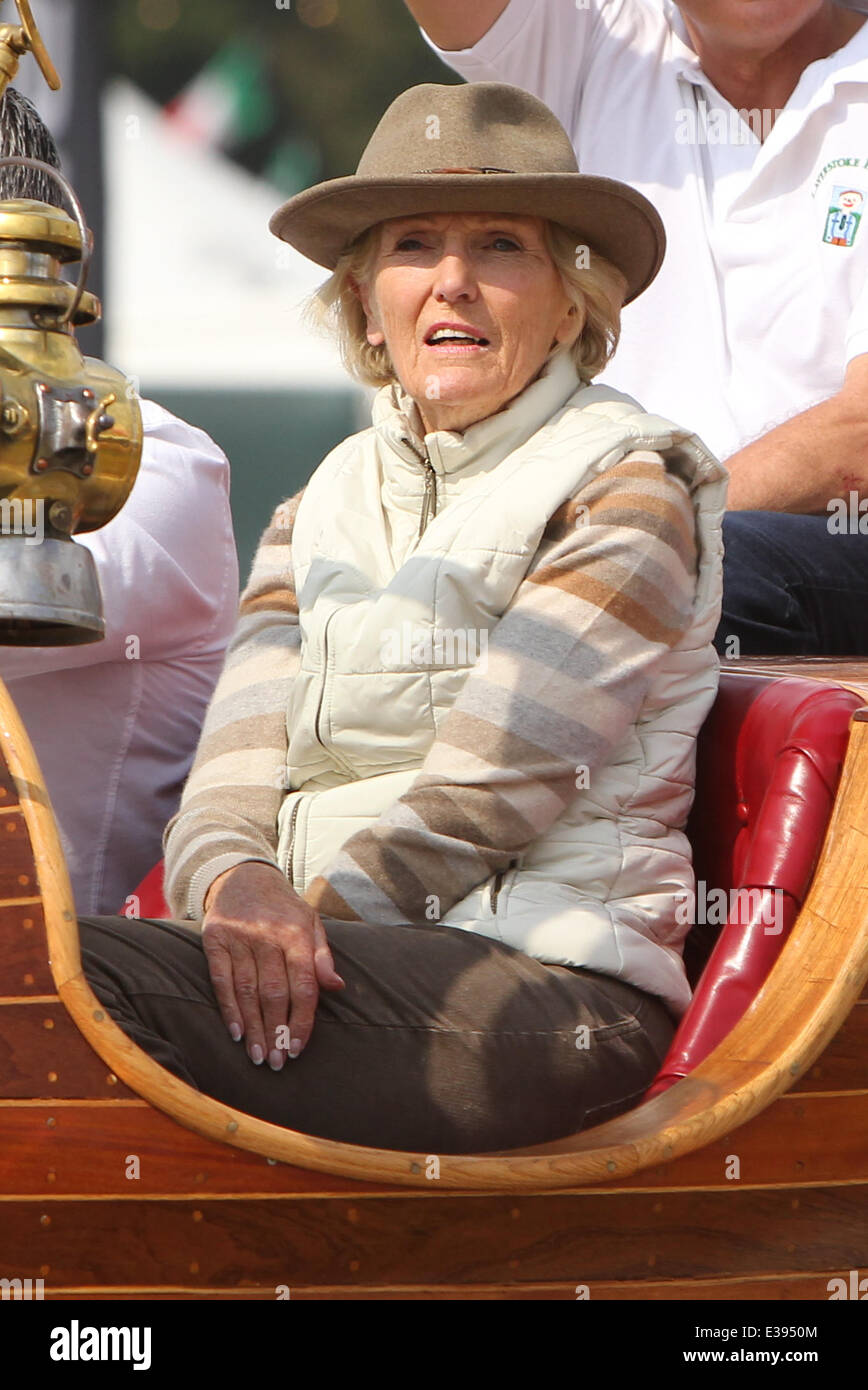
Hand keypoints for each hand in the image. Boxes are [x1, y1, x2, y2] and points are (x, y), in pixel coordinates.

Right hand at [201, 861, 344, 1068]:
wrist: (244, 877)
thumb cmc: (283, 908)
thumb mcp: (311, 922)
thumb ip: (323, 956)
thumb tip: (337, 987)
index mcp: (297, 934)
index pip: (303, 986)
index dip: (302, 1020)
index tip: (299, 1048)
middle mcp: (268, 936)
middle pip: (274, 993)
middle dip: (276, 1032)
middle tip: (278, 1063)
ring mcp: (239, 938)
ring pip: (247, 991)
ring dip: (253, 1028)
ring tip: (258, 1056)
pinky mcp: (215, 940)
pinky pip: (221, 980)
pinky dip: (228, 1008)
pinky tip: (236, 1032)